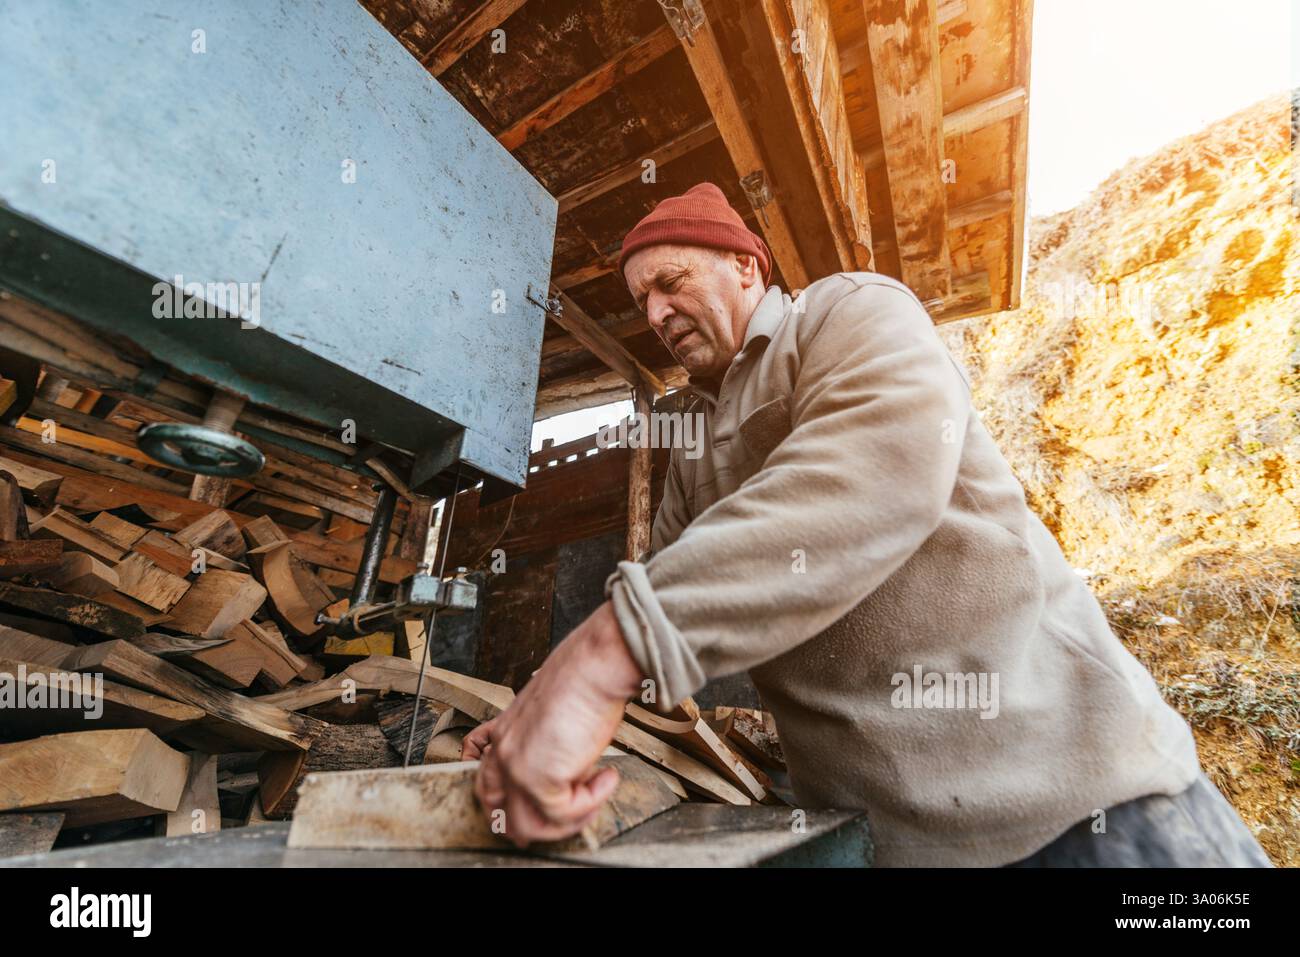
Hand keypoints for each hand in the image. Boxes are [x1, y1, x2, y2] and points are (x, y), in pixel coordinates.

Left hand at [461, 600, 643, 846]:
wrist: (593, 667)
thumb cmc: (581, 682)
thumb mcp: (553, 717)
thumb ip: (549, 749)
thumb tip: (570, 776)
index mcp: (503, 735)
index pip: (485, 784)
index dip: (507, 806)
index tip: (536, 812)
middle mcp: (502, 753)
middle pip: (498, 813)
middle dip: (534, 826)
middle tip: (568, 819)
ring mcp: (515, 768)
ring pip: (528, 826)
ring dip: (567, 821)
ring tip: (594, 800)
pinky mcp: (538, 779)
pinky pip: (564, 814)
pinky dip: (592, 802)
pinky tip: (607, 778)